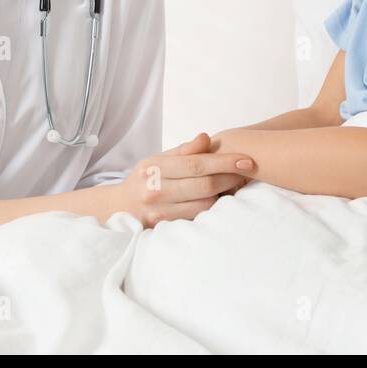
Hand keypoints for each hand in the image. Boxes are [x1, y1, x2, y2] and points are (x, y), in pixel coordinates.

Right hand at [116, 132, 254, 228]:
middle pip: (204, 186)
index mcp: (154, 168)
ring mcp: (160, 213)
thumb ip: (184, 150)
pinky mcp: (166, 229)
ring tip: (235, 183)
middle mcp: (155, 191)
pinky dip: (213, 207)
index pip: (196, 164)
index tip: (246, 160)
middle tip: (246, 171)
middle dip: (230, 178)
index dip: (224, 162)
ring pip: (205, 205)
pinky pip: (199, 218)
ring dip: (225, 194)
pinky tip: (221, 198)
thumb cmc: (145, 179)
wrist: (120, 208)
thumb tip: (206, 138)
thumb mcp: (157, 159)